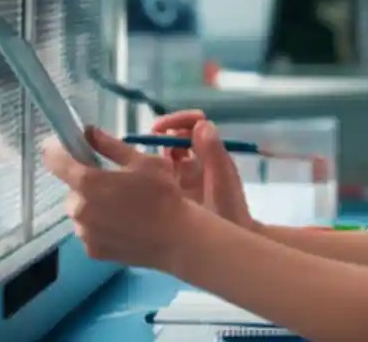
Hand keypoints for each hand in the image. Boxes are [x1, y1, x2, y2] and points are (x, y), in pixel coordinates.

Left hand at [41, 126, 195, 270]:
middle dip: (87, 184)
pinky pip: (89, 231)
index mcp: (88, 182)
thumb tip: (88, 132)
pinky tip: (123, 226)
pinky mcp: (92, 251)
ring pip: (80, 211)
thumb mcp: (142, 162)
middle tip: (114, 184)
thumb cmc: (163, 195)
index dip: (56, 150)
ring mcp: (84, 233)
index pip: (55, 160)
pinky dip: (99, 226)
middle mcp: (78, 209)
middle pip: (72, 189)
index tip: (64, 146)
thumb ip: (110, 146)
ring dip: (93, 206)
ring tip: (122, 208)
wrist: (178, 239)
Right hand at [151, 110, 257, 230]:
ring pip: (164, 153)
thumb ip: (213, 152)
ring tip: (142, 157)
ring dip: (153, 149)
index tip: (169, 125)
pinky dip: (147, 170)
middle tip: (152, 136)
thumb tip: (201, 122)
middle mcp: (195, 162)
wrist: (225, 247)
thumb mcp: (221, 181)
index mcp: (209, 155)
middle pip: (176, 136)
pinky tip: (139, 175)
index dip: (180, 120)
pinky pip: (156, 174)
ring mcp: (182, 177)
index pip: (194, 126)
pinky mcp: (170, 193)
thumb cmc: (229, 213)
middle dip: (163, 131)